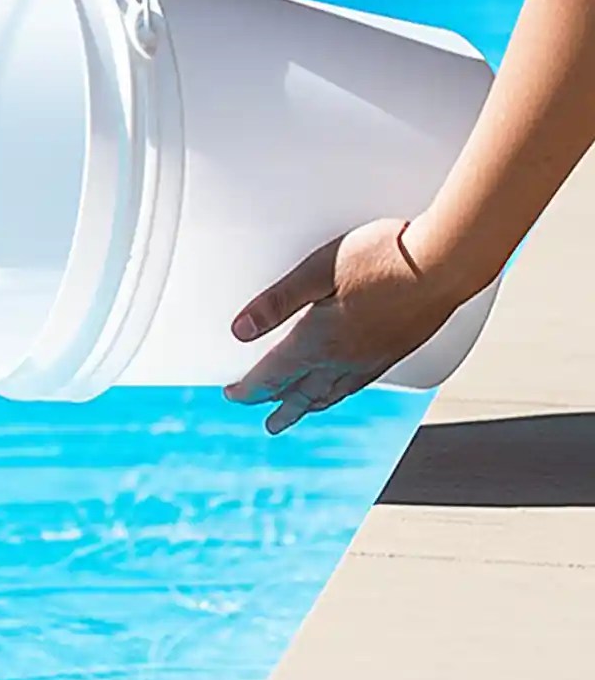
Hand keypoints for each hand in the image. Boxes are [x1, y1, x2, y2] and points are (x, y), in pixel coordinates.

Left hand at [223, 217, 475, 434]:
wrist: (446, 263)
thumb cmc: (382, 258)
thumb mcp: (317, 270)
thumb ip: (277, 301)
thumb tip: (239, 330)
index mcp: (318, 341)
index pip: (273, 374)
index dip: (248, 388)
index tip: (232, 395)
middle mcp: (343, 360)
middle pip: (300, 393)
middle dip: (277, 407)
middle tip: (266, 422)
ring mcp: (370, 361)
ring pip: (329, 395)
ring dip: (307, 407)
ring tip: (296, 414)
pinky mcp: (393, 354)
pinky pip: (355, 386)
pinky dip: (337, 396)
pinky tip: (340, 390)